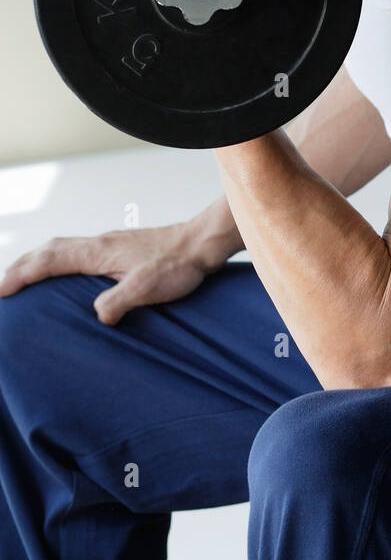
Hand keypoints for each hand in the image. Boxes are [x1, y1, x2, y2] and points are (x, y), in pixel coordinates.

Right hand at [0, 218, 239, 325]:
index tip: (0, 290)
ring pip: (62, 248)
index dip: (22, 274)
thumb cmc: (178, 265)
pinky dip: (57, 261)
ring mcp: (109, 245)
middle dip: (20, 266)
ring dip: (37, 261)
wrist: (201, 244)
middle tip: (0, 286)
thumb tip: (96, 315)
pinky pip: (77, 252)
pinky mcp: (119, 250)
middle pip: (48, 250)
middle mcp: (99, 244)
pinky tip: (63, 274)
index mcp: (98, 252)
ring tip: (20, 278)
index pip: (49, 260)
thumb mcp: (148, 287)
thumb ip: (119, 300)